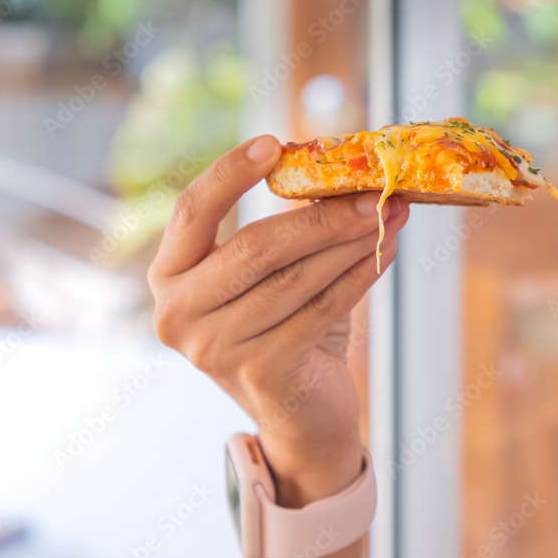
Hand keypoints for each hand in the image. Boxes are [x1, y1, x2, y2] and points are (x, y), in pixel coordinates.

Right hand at [148, 134, 408, 505]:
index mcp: (168, 277)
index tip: (273, 144)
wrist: (299, 413)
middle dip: (322, 215)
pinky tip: (385, 252)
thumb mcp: (266, 276)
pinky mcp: (260, 373)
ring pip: (295, 278)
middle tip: (374, 190)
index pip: (191, 211)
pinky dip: (358, 276)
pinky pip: (321, 309)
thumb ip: (284, 229)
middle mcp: (178, 314)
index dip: (229, 173)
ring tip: (389, 216)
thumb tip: (341, 171)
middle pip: (255, 247)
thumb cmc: (283, 328)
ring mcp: (215, 349)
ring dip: (349, 242)